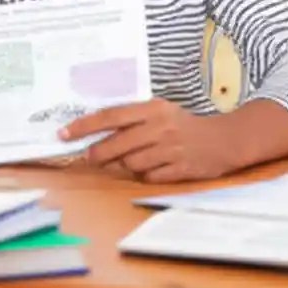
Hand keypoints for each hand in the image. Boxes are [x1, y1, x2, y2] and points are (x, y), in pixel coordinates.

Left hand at [59, 99, 232, 182]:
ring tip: (136, 160)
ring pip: (131, 164)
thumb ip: (131, 121)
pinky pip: (149, 178)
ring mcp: (171, 149)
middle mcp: (161, 127)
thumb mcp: (161, 113)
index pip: (111, 116)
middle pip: (116, 144)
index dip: (84, 126)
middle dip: (99, 154)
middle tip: (92, 158)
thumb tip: (94, 135)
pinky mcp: (179, 169)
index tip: (63, 134)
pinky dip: (147, 176)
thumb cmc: (185, 126)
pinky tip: (156, 168)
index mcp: (154, 109)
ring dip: (125, 166)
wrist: (224, 140)